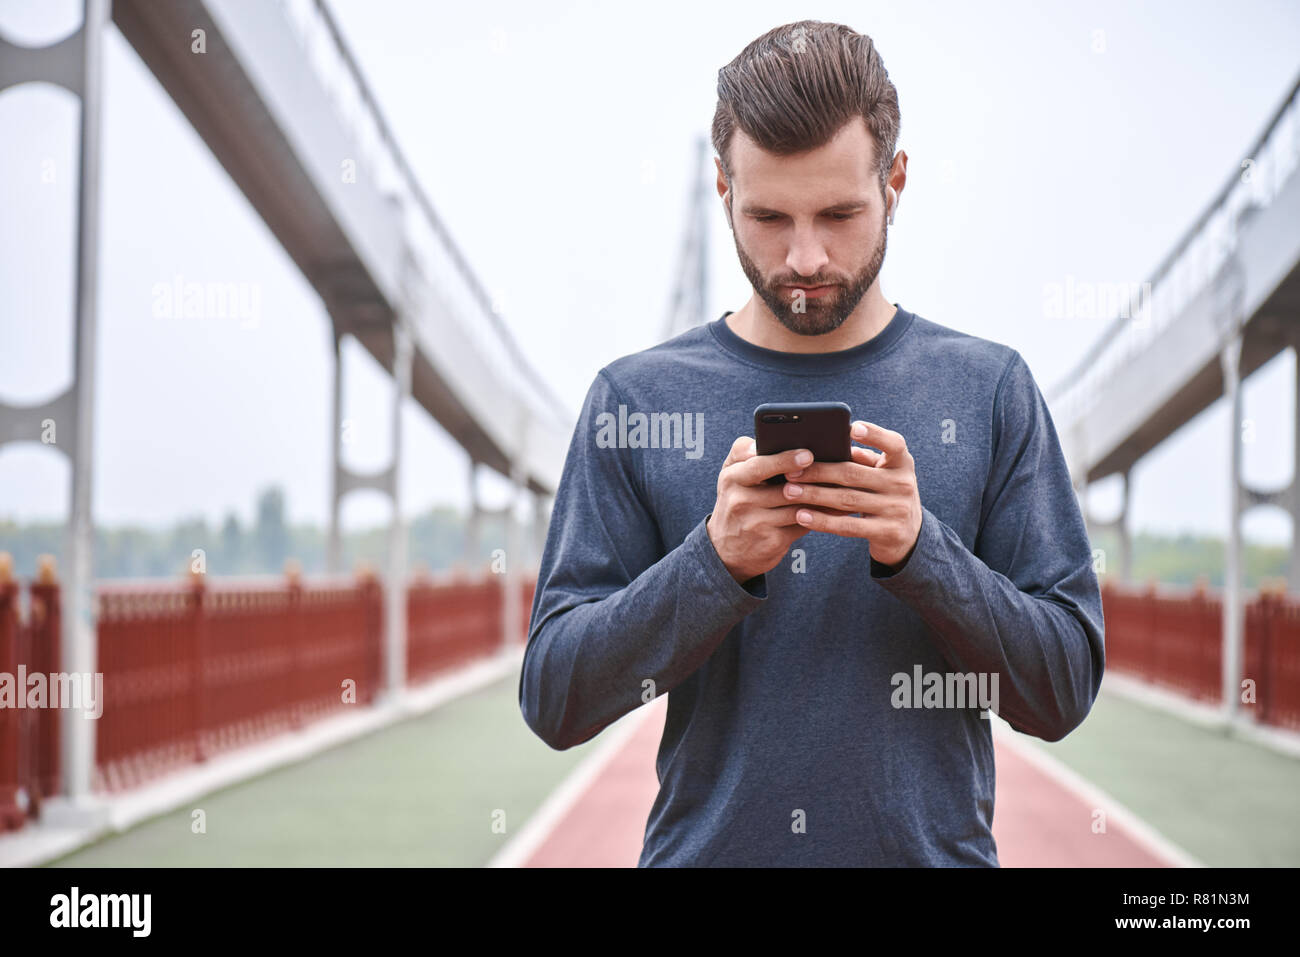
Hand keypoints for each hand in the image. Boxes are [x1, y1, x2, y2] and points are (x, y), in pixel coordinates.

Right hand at [706, 436, 856, 583]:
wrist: (726, 551)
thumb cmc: (737, 502)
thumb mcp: (731, 475)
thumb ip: (743, 452)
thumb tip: (768, 439)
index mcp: (732, 478)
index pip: (758, 466)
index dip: (784, 460)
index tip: (807, 455)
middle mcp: (741, 501)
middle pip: (782, 488)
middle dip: (811, 479)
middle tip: (835, 468)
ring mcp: (756, 523)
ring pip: (798, 507)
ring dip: (823, 496)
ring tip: (846, 484)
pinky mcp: (771, 541)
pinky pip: (803, 525)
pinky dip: (822, 515)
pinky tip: (839, 508)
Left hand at [778, 420, 921, 567]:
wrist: (908, 535)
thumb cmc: (885, 494)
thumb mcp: (882, 474)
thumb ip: (863, 460)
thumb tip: (829, 447)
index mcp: (902, 463)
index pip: (893, 444)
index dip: (874, 434)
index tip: (851, 428)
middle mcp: (903, 484)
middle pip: (853, 473)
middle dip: (818, 471)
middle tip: (791, 470)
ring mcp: (896, 509)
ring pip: (847, 499)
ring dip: (814, 495)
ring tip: (789, 491)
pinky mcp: (887, 532)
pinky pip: (848, 526)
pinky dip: (822, 521)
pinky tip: (802, 515)